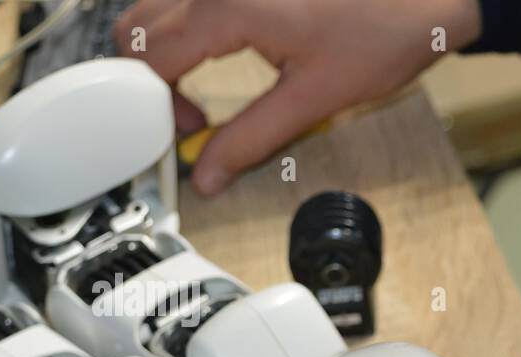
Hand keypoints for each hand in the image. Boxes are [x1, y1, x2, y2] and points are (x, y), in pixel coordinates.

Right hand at [115, 0, 481, 193]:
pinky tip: (221, 57)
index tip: (184, 135)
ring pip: (158, 9)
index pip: (150, 58)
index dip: (155, 107)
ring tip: (206, 89)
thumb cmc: (383, 32)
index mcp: (229, 9)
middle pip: (138, 26)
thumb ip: (252, 138)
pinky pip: (190, 1)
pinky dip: (189, 31)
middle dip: (151, 78)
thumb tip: (208, 175)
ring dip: (166, 53)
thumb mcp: (314, 100)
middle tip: (195, 118)